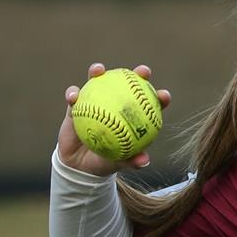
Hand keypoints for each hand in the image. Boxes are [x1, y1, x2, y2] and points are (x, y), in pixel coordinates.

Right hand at [54, 62, 171, 175]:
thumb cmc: (104, 162)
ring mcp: (96, 101)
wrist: (79, 165)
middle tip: (143, 71)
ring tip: (98, 70)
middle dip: (138, 74)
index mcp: (131, 117)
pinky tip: (73, 97)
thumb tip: (144, 161)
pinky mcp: (77, 104)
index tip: (164, 95)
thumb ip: (131, 161)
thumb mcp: (118, 163)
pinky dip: (72, 94)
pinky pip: (74, 96)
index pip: (149, 105)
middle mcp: (115, 104)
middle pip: (129, 85)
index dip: (159, 97)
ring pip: (98, 81)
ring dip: (98, 71)